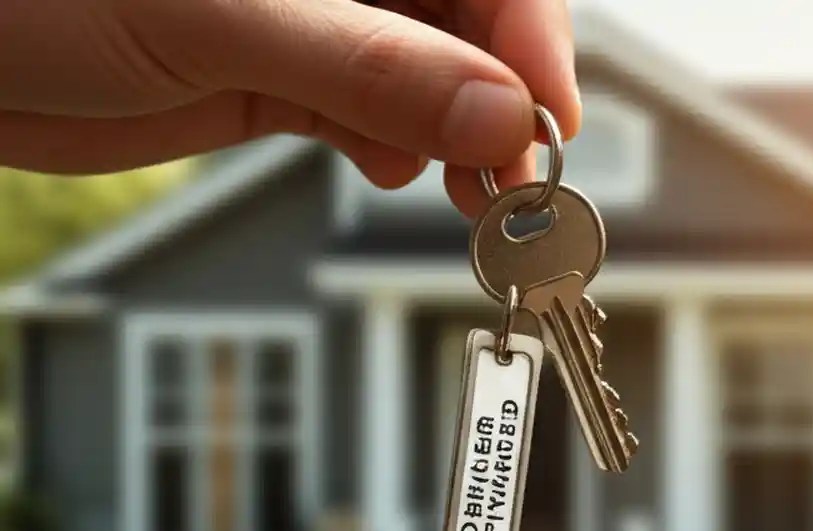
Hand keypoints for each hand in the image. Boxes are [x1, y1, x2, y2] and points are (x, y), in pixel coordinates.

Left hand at [0, 0, 578, 214]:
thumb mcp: (221, 17)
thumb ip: (369, 63)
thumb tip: (497, 111)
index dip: (528, 31)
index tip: (545, 113)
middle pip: (468, 20)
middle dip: (500, 95)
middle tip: (516, 176)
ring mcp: (316, 19)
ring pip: (429, 73)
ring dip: (458, 132)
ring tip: (466, 186)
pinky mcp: (284, 75)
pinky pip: (374, 109)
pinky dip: (398, 145)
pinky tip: (394, 167)